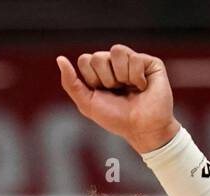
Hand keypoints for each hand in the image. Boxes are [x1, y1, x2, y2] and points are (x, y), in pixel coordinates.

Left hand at [57, 44, 180, 153]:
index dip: (92, 79)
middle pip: (98, 56)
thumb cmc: (116, 119)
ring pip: (116, 51)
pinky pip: (135, 57)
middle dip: (105, 79)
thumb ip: (71, 82)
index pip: (85, 60)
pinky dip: (136, 77)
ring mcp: (133, 61)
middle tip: (118, 92)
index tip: (102, 94)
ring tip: (130, 88)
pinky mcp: (150, 62)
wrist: (142, 129)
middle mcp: (115, 64)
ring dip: (120, 76)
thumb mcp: (87, 103)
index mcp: (100, 72)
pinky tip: (142, 87)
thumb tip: (59, 59)